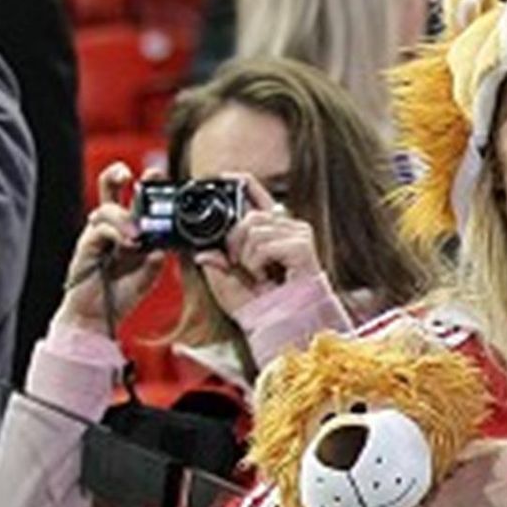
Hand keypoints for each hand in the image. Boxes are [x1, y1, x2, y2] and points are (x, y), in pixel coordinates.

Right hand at [57, 163, 165, 329]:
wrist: (97, 317)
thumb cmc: (121, 294)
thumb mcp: (148, 276)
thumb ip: (156, 262)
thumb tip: (164, 250)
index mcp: (130, 231)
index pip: (134, 200)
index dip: (145, 185)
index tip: (157, 174)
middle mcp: (112, 228)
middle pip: (109, 191)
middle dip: (117, 176)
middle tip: (130, 174)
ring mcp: (96, 235)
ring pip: (106, 209)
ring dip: (124, 218)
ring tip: (137, 237)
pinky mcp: (86, 247)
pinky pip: (99, 230)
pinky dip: (115, 233)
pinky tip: (128, 244)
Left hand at [191, 175, 327, 316]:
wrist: (283, 329)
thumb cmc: (263, 310)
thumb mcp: (226, 284)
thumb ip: (214, 263)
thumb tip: (203, 251)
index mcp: (272, 231)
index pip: (256, 193)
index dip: (240, 182)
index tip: (222, 177)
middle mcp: (288, 228)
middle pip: (247, 214)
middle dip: (233, 242)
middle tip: (242, 267)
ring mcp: (298, 234)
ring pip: (252, 228)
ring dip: (246, 257)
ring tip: (259, 276)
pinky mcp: (303, 246)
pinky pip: (263, 243)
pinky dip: (257, 263)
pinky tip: (268, 277)